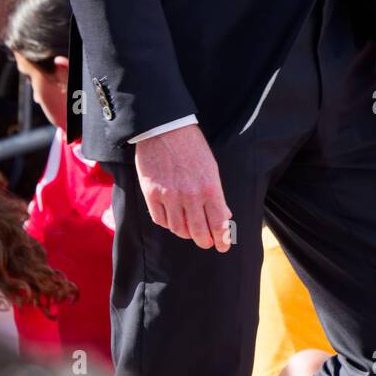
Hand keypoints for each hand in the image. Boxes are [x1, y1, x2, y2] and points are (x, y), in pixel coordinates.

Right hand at [134, 124, 232, 252]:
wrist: (164, 129)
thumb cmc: (191, 146)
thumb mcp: (211, 168)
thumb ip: (216, 194)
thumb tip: (224, 215)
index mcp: (209, 187)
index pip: (218, 223)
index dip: (222, 239)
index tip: (223, 246)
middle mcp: (190, 195)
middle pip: (198, 232)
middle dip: (205, 241)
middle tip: (207, 243)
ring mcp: (169, 196)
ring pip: (178, 229)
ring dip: (186, 233)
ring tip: (190, 231)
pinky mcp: (152, 194)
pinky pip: (160, 220)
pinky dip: (168, 224)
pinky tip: (173, 220)